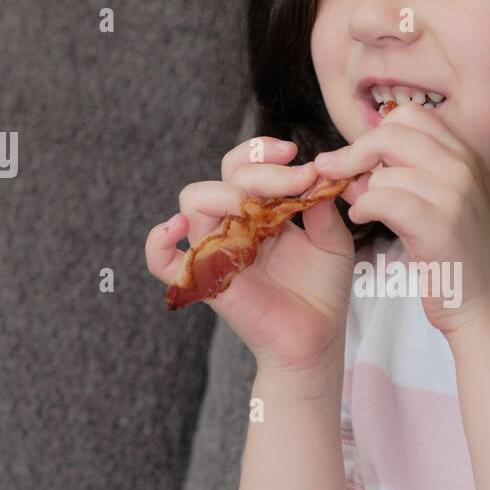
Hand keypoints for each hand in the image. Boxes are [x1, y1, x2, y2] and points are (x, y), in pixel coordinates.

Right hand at [145, 136, 368, 376]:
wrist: (316, 338)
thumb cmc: (323, 290)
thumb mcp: (332, 241)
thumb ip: (321, 207)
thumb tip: (314, 176)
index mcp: (259, 209)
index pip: (245, 165)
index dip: (263, 151)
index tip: (295, 154)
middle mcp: (233, 224)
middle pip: (225, 176)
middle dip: (262, 171)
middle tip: (300, 180)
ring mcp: (216, 249)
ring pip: (193, 202)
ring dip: (226, 194)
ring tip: (258, 210)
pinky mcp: (203, 280)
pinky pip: (160, 260)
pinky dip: (157, 241)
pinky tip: (177, 228)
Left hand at [313, 101, 489, 337]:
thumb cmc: (457, 257)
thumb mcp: (436, 204)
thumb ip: (399, 177)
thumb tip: (345, 164)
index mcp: (464, 156)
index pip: (410, 115)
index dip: (374, 133)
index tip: (357, 159)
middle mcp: (463, 167)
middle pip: (391, 132)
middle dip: (354, 154)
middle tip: (334, 174)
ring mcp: (455, 193)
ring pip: (383, 172)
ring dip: (362, 192)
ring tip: (362, 211)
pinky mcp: (440, 224)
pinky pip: (383, 199)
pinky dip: (362, 208)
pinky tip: (361, 220)